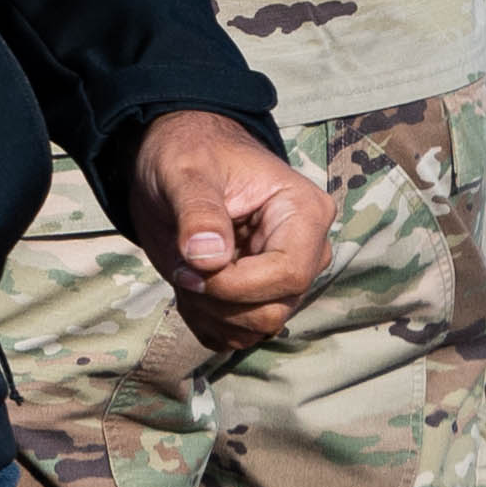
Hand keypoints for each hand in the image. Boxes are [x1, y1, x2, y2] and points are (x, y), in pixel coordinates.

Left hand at [130, 112, 332, 351]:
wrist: (178, 158)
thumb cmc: (188, 153)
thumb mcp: (184, 171)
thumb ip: (196, 211)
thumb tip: (208, 259)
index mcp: (304, 212)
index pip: (289, 274)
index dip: (236, 284)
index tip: (190, 268)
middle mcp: (307, 250)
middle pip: (274, 309)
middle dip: (219, 301)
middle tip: (180, 268)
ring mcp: (286, 276)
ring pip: (258, 327)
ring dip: (210, 312)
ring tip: (182, 271)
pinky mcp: (261, 294)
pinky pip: (239, 334)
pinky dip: (206, 320)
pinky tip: (189, 286)